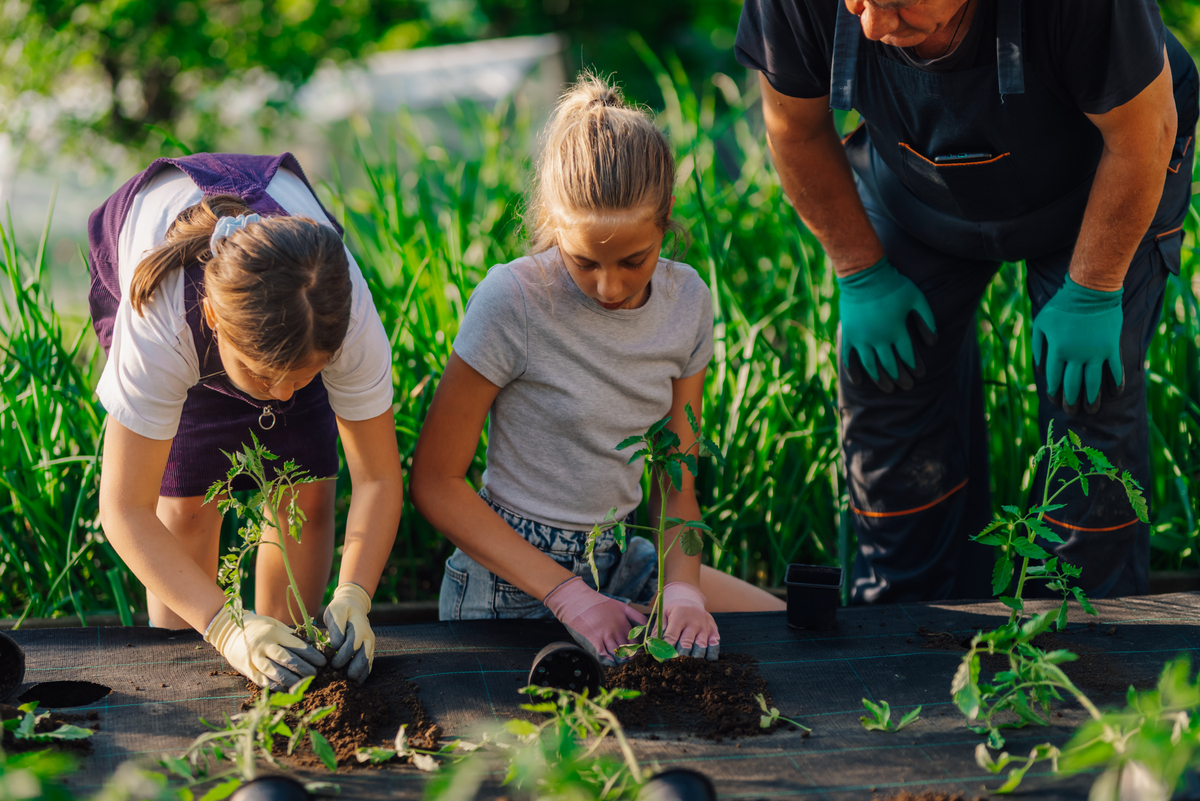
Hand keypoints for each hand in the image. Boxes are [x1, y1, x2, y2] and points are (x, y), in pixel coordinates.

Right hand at [204, 606, 325, 688]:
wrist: (229, 632)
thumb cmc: (258, 628)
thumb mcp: (274, 624)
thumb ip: (289, 634)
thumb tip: (311, 643)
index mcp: (273, 633)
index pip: (296, 645)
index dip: (311, 654)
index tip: (322, 661)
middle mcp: (264, 646)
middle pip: (287, 659)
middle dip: (304, 668)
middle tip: (315, 674)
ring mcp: (255, 658)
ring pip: (275, 672)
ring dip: (291, 680)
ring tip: (303, 683)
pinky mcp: (247, 669)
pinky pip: (262, 681)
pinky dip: (275, 686)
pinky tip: (286, 689)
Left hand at [323, 582, 373, 683]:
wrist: (353, 605)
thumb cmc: (341, 609)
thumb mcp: (335, 613)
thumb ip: (336, 629)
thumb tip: (336, 647)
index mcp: (360, 627)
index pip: (353, 645)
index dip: (342, 656)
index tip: (332, 664)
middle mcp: (368, 637)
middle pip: (364, 657)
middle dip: (353, 670)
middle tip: (342, 679)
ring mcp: (371, 644)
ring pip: (368, 663)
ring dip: (359, 674)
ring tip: (349, 685)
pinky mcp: (369, 650)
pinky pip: (369, 664)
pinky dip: (363, 674)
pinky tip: (356, 683)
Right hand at [543, 576, 647, 666]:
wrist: (579, 601)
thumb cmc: (598, 603)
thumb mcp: (621, 605)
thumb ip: (635, 615)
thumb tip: (646, 625)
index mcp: (624, 623)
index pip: (635, 642)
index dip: (636, 649)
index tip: (635, 653)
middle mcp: (617, 630)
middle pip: (628, 650)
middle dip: (629, 656)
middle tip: (628, 659)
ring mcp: (606, 636)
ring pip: (617, 654)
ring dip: (620, 660)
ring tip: (619, 661)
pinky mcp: (595, 640)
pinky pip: (605, 655)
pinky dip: (609, 660)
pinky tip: (610, 660)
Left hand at [662, 582, 719, 660]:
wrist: (690, 601)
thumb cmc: (673, 612)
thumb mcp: (663, 615)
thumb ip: (658, 631)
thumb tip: (651, 648)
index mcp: (679, 615)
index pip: (671, 636)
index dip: (665, 650)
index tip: (662, 660)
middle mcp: (694, 620)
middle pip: (686, 644)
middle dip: (678, 656)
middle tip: (673, 665)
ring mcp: (706, 626)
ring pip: (701, 647)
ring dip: (693, 658)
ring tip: (686, 665)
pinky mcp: (714, 631)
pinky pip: (714, 647)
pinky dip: (709, 656)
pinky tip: (702, 661)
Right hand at [837, 257, 936, 390]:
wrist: (864, 275)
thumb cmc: (893, 284)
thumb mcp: (916, 298)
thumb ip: (927, 319)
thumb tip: (933, 342)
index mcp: (897, 330)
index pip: (908, 356)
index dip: (915, 367)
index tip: (920, 375)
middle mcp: (879, 338)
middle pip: (891, 365)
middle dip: (900, 378)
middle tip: (907, 387)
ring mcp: (862, 338)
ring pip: (872, 366)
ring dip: (880, 380)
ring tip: (888, 389)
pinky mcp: (849, 335)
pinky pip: (850, 358)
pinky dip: (854, 372)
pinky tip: (860, 382)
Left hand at [1032, 276, 1123, 412]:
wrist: (1090, 291)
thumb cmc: (1062, 306)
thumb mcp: (1041, 323)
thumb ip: (1037, 346)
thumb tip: (1038, 369)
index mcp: (1057, 351)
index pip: (1054, 378)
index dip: (1054, 392)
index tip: (1054, 400)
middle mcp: (1076, 355)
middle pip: (1072, 385)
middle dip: (1071, 401)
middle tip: (1071, 412)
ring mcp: (1095, 353)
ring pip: (1093, 382)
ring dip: (1092, 399)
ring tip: (1091, 411)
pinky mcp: (1111, 348)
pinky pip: (1115, 370)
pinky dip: (1116, 383)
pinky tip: (1115, 393)